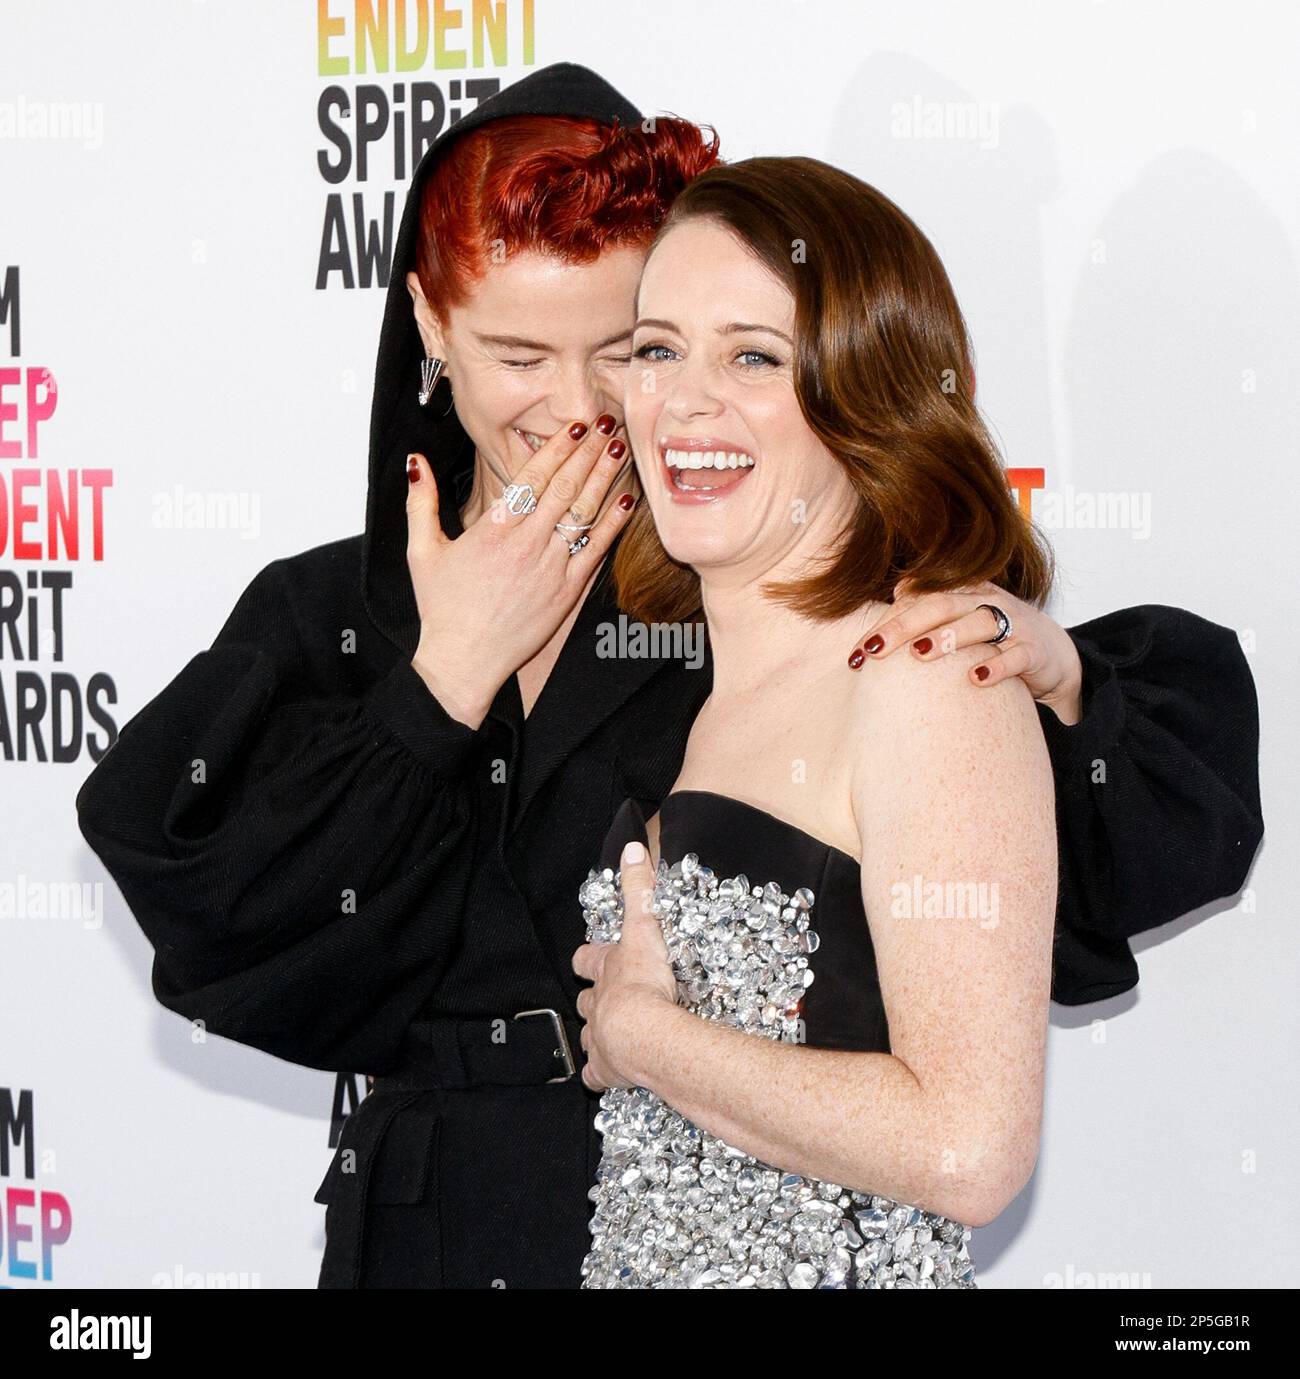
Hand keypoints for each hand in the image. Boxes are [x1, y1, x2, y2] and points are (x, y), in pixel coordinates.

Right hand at [405, 416, 637, 727]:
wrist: (464, 660)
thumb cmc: (442, 609)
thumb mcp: (422, 551)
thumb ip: (421, 502)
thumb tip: (415, 462)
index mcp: (492, 530)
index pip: (533, 478)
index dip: (558, 448)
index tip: (576, 426)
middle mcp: (525, 545)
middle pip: (565, 488)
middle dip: (589, 453)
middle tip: (608, 424)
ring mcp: (550, 569)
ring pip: (583, 515)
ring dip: (604, 480)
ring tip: (620, 451)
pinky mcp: (565, 594)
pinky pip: (594, 552)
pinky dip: (611, 526)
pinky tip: (625, 503)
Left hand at [571, 841, 678, 1091]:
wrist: (645, 1033)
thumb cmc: (645, 981)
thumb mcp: (644, 925)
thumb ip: (639, 888)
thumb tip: (633, 848)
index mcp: (606, 970)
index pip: (588, 958)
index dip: (587, 958)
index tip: (587, 958)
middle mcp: (597, 1003)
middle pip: (587, 999)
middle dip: (593, 999)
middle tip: (604, 1000)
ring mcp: (599, 1038)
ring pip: (589, 1035)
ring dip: (596, 1034)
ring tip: (607, 1036)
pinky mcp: (606, 1069)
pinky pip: (595, 1075)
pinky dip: (599, 1076)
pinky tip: (604, 1078)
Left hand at [847, 579, 1083, 724]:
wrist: (1056, 657)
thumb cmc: (996, 640)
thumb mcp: (962, 622)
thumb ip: (929, 609)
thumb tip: (896, 590)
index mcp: (963, 594)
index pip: (918, 601)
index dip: (887, 622)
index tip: (858, 652)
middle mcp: (986, 602)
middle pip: (940, 606)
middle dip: (904, 626)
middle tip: (874, 649)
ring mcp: (1014, 624)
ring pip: (979, 623)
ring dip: (949, 637)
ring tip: (920, 654)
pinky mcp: (1036, 650)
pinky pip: (1017, 655)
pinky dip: (997, 665)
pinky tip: (976, 679)